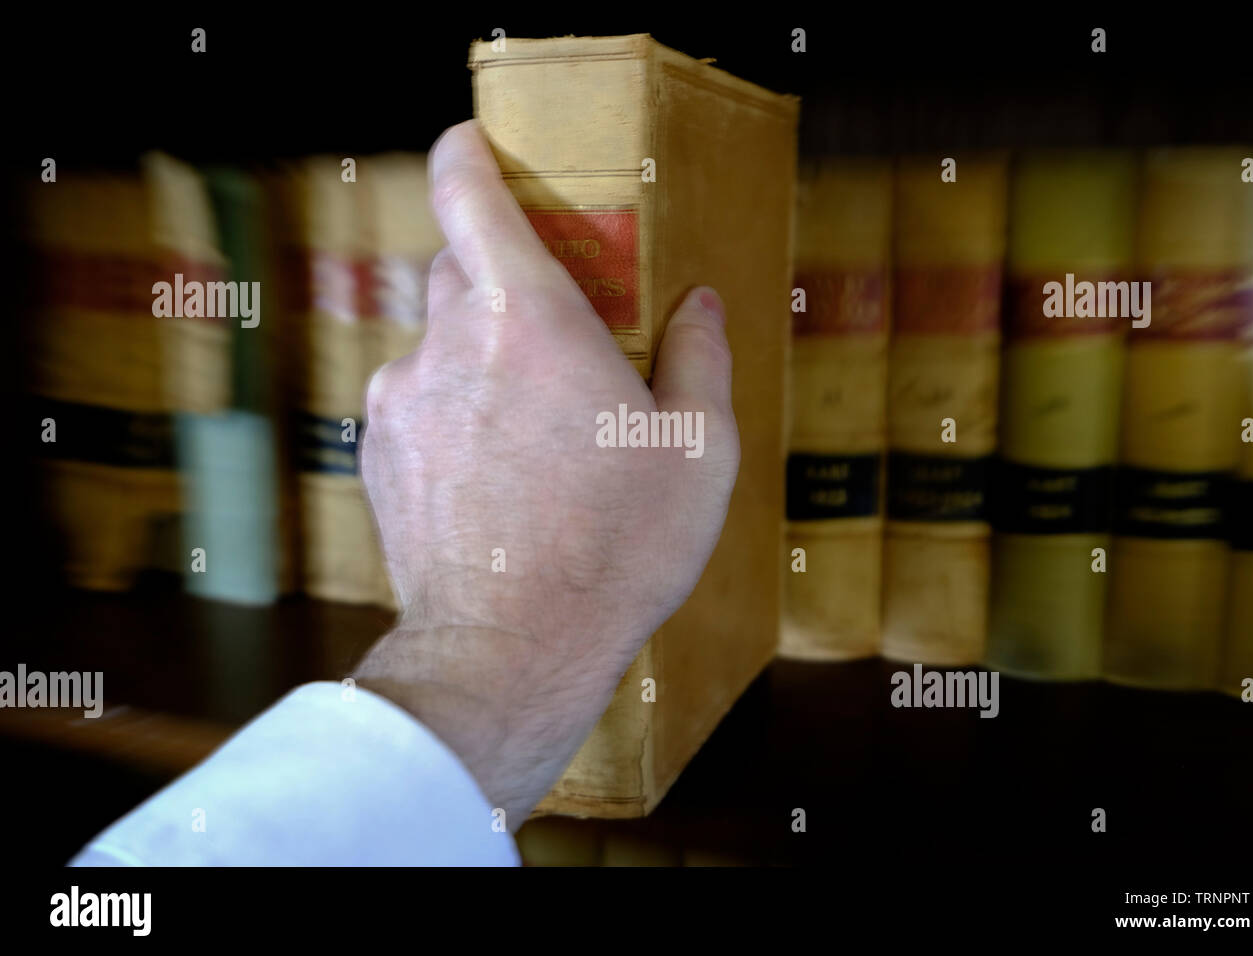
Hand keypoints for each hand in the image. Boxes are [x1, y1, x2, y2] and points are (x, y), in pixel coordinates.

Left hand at [354, 120, 739, 828]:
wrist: (512, 650)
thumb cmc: (616, 548)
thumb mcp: (698, 450)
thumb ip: (698, 357)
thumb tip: (698, 306)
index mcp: (527, 317)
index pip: (465, 190)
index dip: (467, 154)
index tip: (480, 148)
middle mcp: (447, 342)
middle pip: (457, 266)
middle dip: (505, 281)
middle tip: (562, 333)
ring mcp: (401, 400)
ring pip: (438, 342)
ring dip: (482, 361)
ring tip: (537, 433)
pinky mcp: (378, 455)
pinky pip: (416, 403)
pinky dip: (453, 415)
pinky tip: (499, 476)